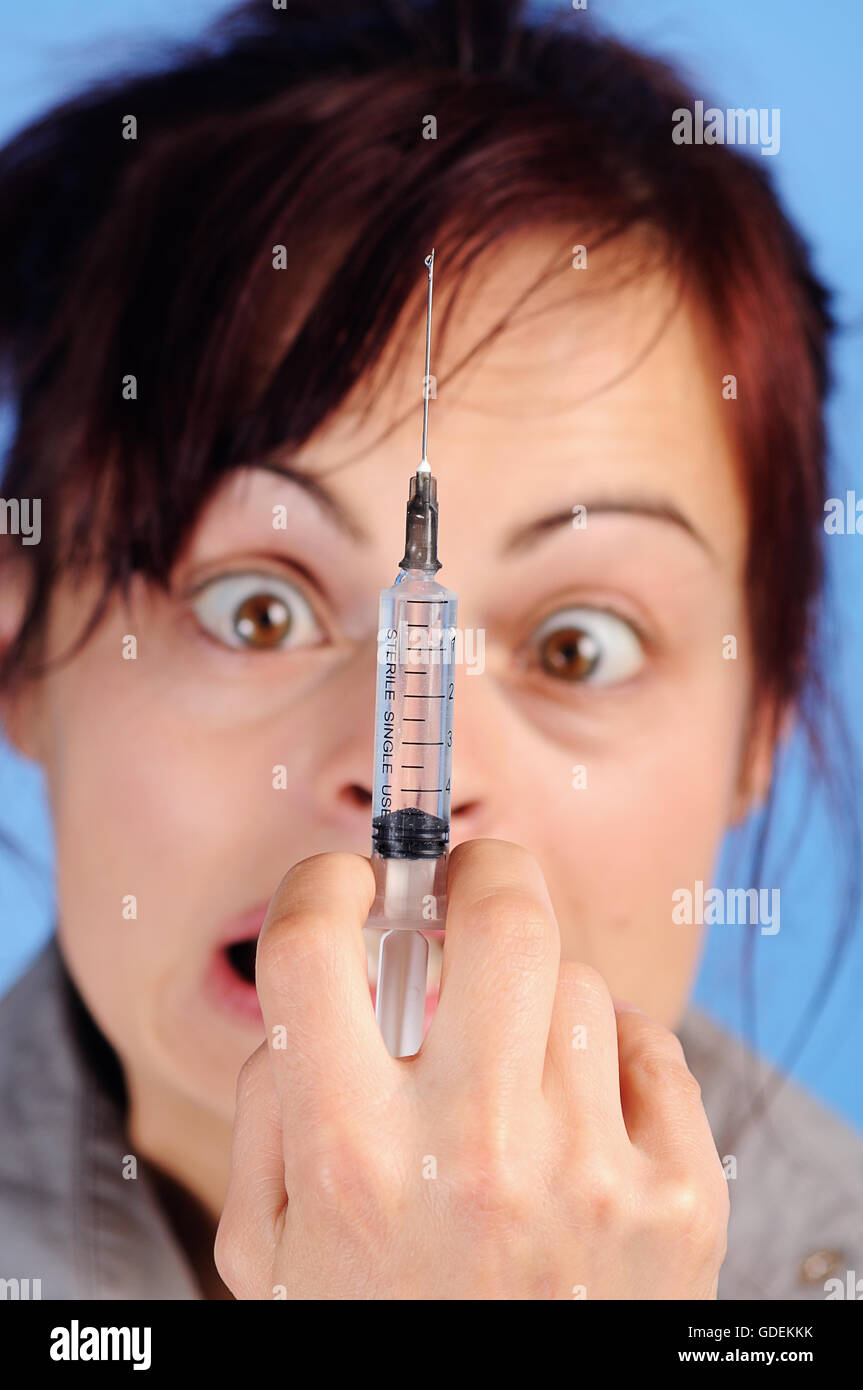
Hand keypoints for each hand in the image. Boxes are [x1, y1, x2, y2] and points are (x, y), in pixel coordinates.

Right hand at [215, 839, 728, 1298]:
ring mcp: (589, 1173)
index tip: (345, 887)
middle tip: (465, 888)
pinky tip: (578, 1117)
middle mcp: (472, 1154)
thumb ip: (273, 1108)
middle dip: (478, 872)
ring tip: (514, 1068)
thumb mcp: (275, 1255)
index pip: (313, 945)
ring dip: (535, 1001)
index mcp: (349, 1159)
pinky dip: (611, 1061)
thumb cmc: (380, 1332)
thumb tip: (325, 986)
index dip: (323, 886)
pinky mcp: (679, 1200)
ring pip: (575, 982)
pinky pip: (650, 1048)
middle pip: (500, 913)